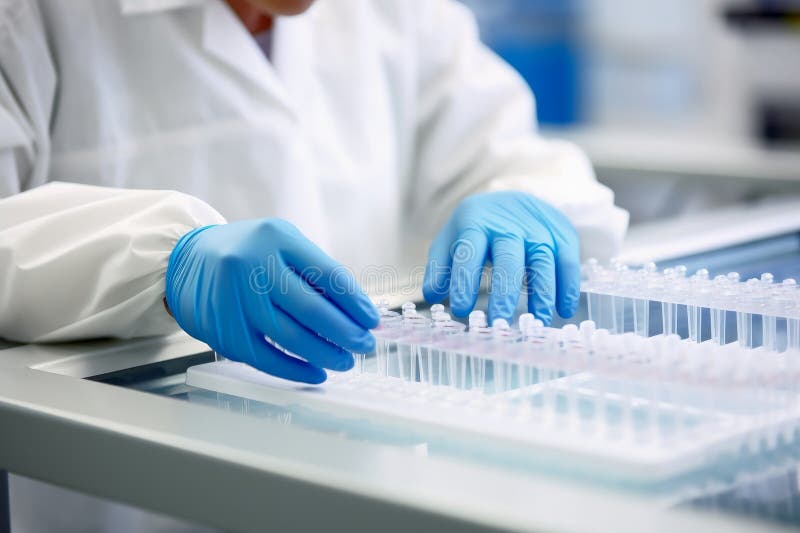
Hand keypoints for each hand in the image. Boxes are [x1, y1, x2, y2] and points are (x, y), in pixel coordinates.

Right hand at [166, 219, 378, 383]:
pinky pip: (265, 357)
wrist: (185, 261)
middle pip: (312, 309)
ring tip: (345, 361)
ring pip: (290, 336)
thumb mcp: (281, 244)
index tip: (372, 320)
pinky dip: (294, 369)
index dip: (355, 303)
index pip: (328, 275)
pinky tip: (315, 372)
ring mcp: (235, 299)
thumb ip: (314, 271)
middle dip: (346, 333)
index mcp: (277, 238)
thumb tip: (357, 311)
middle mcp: (253, 266)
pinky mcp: (224, 329)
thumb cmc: (246, 252)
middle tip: (365, 346)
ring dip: (325, 354)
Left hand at [422, 191, 579, 324]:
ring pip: (542, 261)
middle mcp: (509, 226)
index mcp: (476, 224)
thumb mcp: (452, 238)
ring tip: (537, 322)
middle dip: (505, 291)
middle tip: (500, 322)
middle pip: (508, 258)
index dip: (464, 281)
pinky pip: (568, 262)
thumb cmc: (478, 228)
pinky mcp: (562, 236)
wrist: (514, 198)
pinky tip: (563, 311)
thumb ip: (440, 266)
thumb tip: (432, 295)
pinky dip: (567, 287)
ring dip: (542, 294)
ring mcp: (538, 230)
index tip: (461, 310)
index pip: (469, 252)